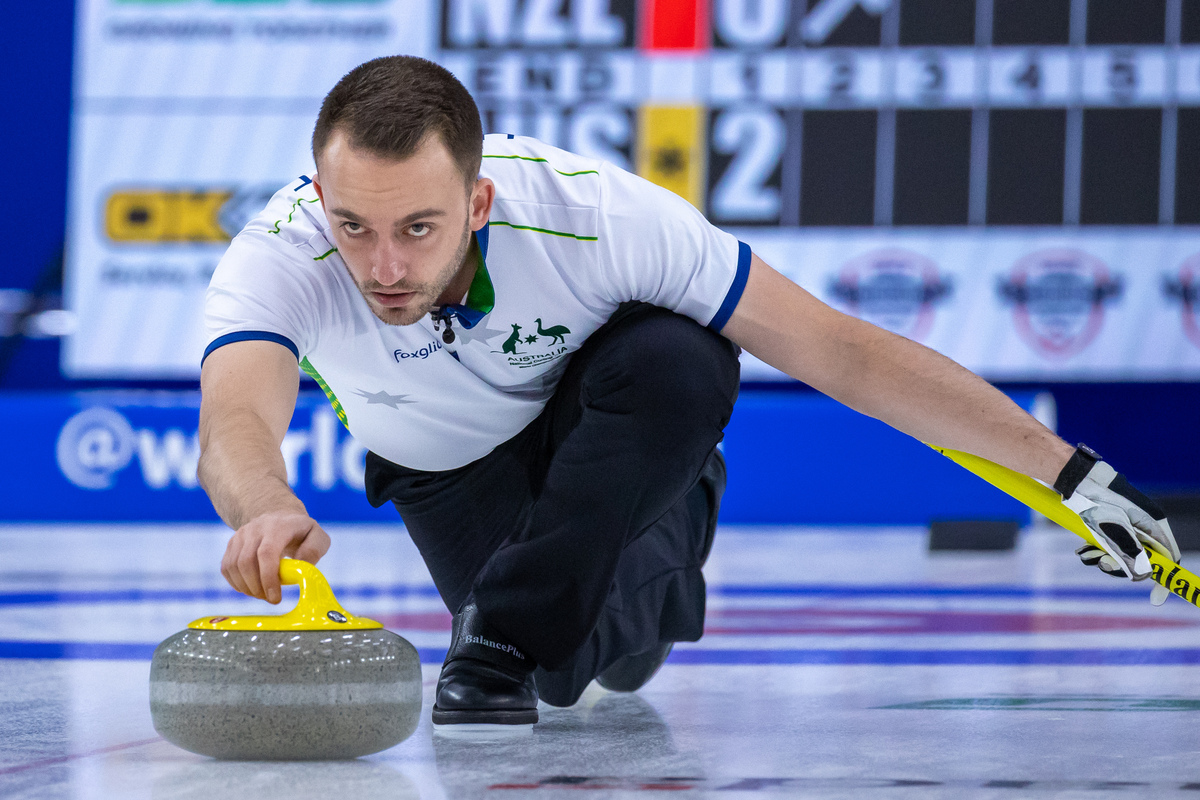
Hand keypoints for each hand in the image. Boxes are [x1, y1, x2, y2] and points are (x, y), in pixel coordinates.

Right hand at [221, 511, 330, 603]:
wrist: (279, 515)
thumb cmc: (301, 531)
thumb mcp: (317, 536)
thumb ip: (313, 551)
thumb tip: (299, 569)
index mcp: (279, 526)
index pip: (266, 553)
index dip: (268, 578)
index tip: (275, 598)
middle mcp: (256, 528)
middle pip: (246, 562)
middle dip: (257, 587)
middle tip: (271, 598)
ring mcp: (241, 535)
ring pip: (233, 566)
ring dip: (246, 587)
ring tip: (262, 594)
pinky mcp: (232, 544)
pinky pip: (226, 568)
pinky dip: (236, 583)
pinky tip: (251, 588)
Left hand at [1055, 444, 1179, 605]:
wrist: (1075, 481)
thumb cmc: (1097, 500)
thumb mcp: (1114, 528)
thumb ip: (1129, 551)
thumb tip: (1142, 575)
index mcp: (1153, 525)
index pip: (1167, 557)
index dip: (1163, 578)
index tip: (1155, 599)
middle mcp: (1142, 528)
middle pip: (1140, 561)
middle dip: (1121, 567)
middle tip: (1102, 563)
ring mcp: (1124, 529)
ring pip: (1120, 556)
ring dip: (1103, 559)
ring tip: (1087, 553)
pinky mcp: (1107, 528)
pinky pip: (1106, 549)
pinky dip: (1094, 552)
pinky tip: (1082, 549)